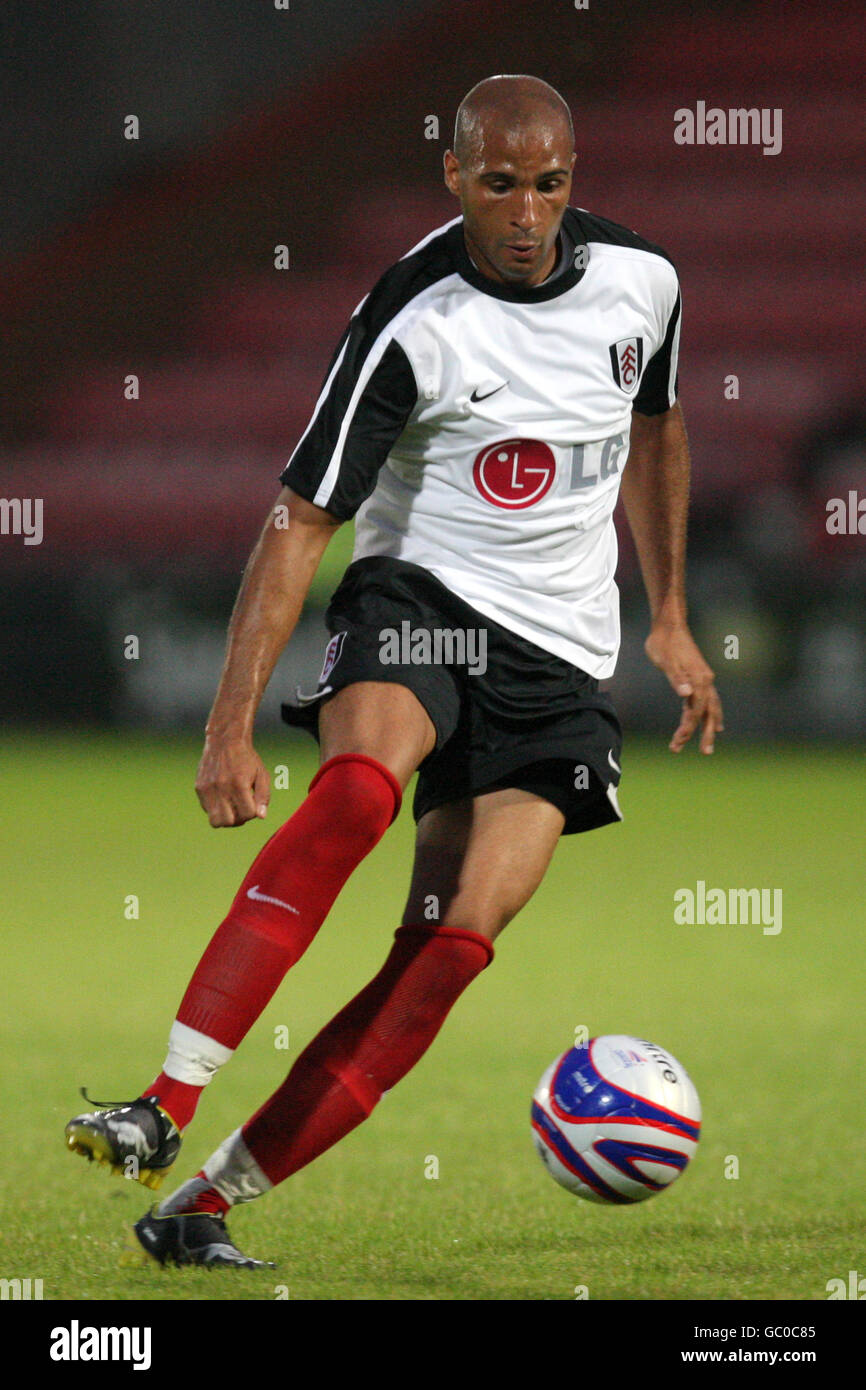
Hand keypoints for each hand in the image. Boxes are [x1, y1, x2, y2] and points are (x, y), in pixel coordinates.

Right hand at [195, 735, 270, 826]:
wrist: (224, 741)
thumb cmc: (247, 758)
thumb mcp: (261, 774)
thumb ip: (263, 796)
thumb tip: (261, 817)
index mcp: (239, 784)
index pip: (247, 814)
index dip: (252, 813)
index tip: (253, 803)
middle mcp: (221, 788)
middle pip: (229, 822)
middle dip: (238, 820)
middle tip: (242, 809)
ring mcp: (208, 789)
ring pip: (215, 821)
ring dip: (226, 818)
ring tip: (232, 807)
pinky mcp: (199, 788)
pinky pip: (207, 809)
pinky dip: (216, 808)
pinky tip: (223, 796)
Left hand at [644, 623, 723, 754]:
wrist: (669, 624)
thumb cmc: (664, 643)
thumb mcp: (665, 660)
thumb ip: (676, 677)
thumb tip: (686, 694)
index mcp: (699, 679)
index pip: (695, 711)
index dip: (687, 729)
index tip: (677, 743)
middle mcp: (706, 681)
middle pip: (708, 713)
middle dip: (706, 734)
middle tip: (706, 753)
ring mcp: (704, 679)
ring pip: (711, 708)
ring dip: (709, 727)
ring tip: (709, 745)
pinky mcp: (699, 677)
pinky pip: (709, 701)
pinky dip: (710, 715)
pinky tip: (714, 724)